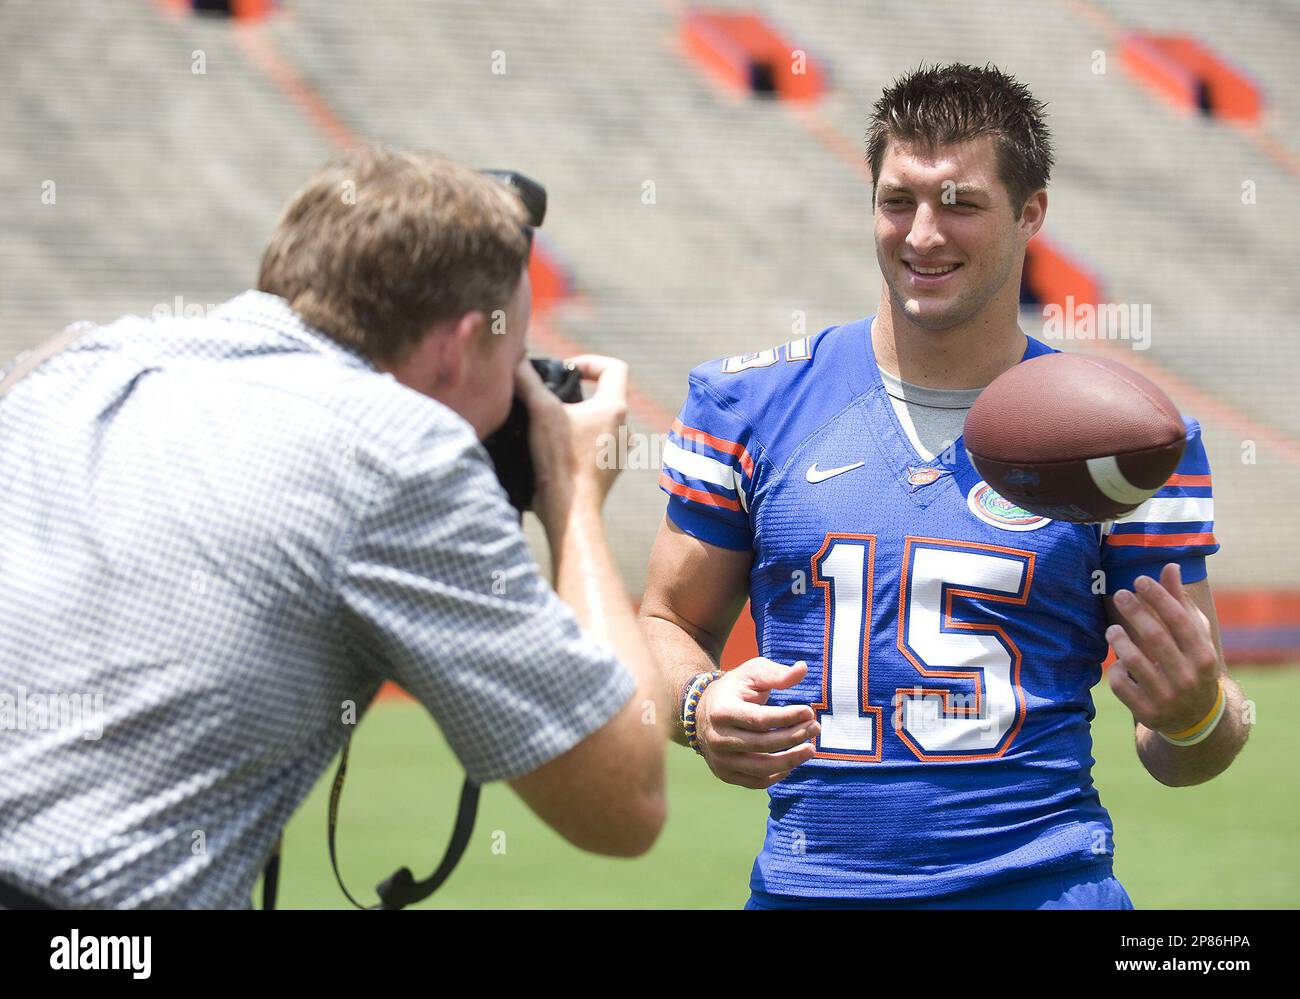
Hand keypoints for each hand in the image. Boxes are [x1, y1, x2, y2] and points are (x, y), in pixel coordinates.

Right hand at [515, 354, 627, 535]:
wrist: (570, 510)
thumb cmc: (561, 460)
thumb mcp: (541, 412)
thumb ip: (528, 381)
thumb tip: (516, 361)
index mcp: (615, 408)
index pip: (614, 368)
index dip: (590, 361)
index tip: (567, 370)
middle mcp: (623, 428)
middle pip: (604, 396)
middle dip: (578, 392)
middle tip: (551, 397)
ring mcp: (618, 452)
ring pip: (599, 423)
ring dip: (577, 419)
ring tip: (549, 424)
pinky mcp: (608, 471)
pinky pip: (595, 446)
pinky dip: (578, 442)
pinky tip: (554, 448)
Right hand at [694, 657, 819, 788]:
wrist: (703, 711)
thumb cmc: (734, 689)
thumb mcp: (751, 673)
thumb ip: (776, 673)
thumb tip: (803, 669)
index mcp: (722, 711)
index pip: (759, 720)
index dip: (787, 718)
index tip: (809, 711)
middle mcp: (718, 738)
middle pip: (762, 744)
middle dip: (794, 737)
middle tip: (815, 727)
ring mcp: (720, 760)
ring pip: (761, 768)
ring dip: (791, 759)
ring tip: (811, 748)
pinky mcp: (725, 774)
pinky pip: (757, 781)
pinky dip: (778, 775)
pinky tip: (793, 762)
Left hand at [1105, 563, 1220, 734]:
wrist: (1197, 717)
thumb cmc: (1192, 664)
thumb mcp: (1194, 636)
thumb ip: (1180, 603)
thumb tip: (1171, 566)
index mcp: (1204, 656)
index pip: (1179, 620)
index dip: (1158, 596)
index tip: (1139, 579)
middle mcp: (1188, 677)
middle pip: (1155, 637)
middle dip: (1134, 611)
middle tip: (1119, 594)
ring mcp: (1168, 697)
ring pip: (1134, 661)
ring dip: (1118, 639)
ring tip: (1112, 628)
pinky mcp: (1149, 712)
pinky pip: (1121, 685)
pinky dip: (1116, 669)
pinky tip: (1118, 662)